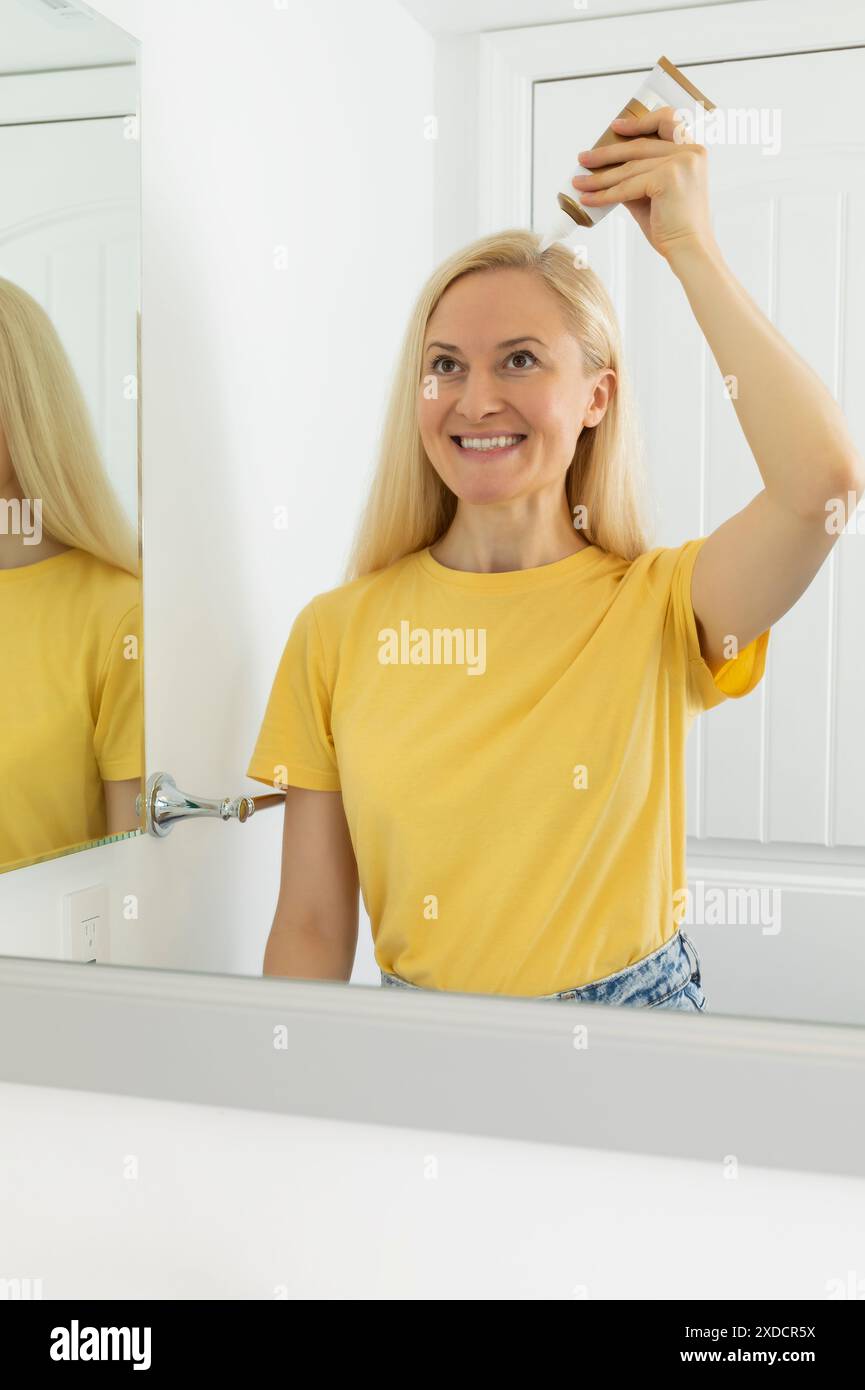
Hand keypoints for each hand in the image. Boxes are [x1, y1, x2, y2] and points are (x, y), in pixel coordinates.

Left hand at [571, 105, 717, 262]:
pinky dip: (604, 194)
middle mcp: (690, 152)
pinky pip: (627, 185)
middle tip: (583, 158)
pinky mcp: (667, 177)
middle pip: (639, 146)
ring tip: (578, 181)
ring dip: (599, 176)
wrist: (688, 249)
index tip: (615, 127)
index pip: (667, 122)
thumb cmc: (673, 228)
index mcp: (692, 151)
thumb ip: (637, 179)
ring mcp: (680, 162)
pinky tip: (587, 198)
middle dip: (606, 153)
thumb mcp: (653, 195)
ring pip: (629, 167)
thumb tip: (608, 173)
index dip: (639, 122)